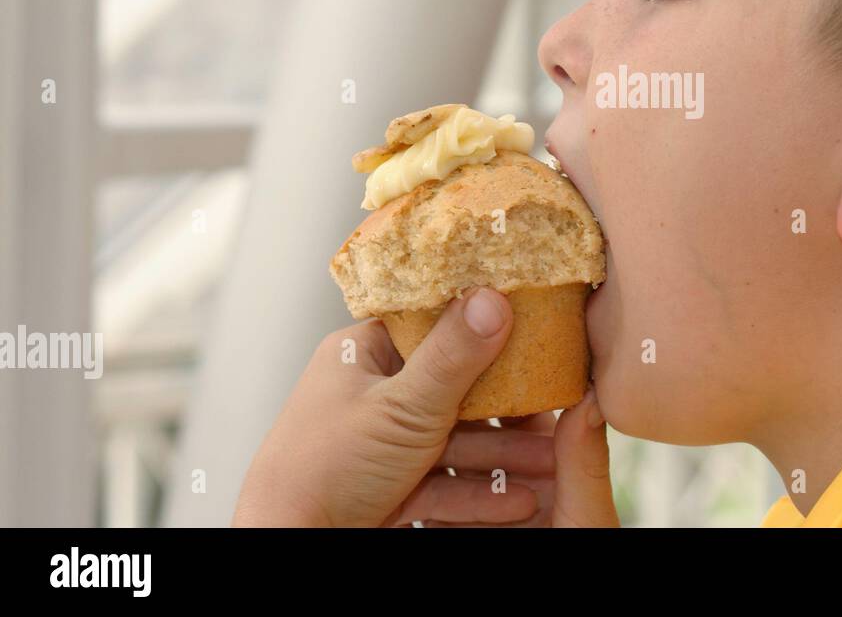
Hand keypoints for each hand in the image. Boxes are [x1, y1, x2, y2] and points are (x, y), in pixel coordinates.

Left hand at [232, 287, 617, 526]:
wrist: (288, 545)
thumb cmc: (323, 469)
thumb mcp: (403, 406)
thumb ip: (454, 355)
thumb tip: (492, 297)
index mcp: (362, 355)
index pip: (432, 325)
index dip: (482, 327)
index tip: (530, 326)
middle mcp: (370, 393)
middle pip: (454, 390)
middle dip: (508, 410)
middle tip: (552, 411)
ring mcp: (380, 443)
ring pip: (455, 443)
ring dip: (503, 458)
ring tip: (549, 466)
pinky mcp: (388, 488)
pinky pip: (444, 484)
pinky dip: (479, 494)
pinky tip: (518, 502)